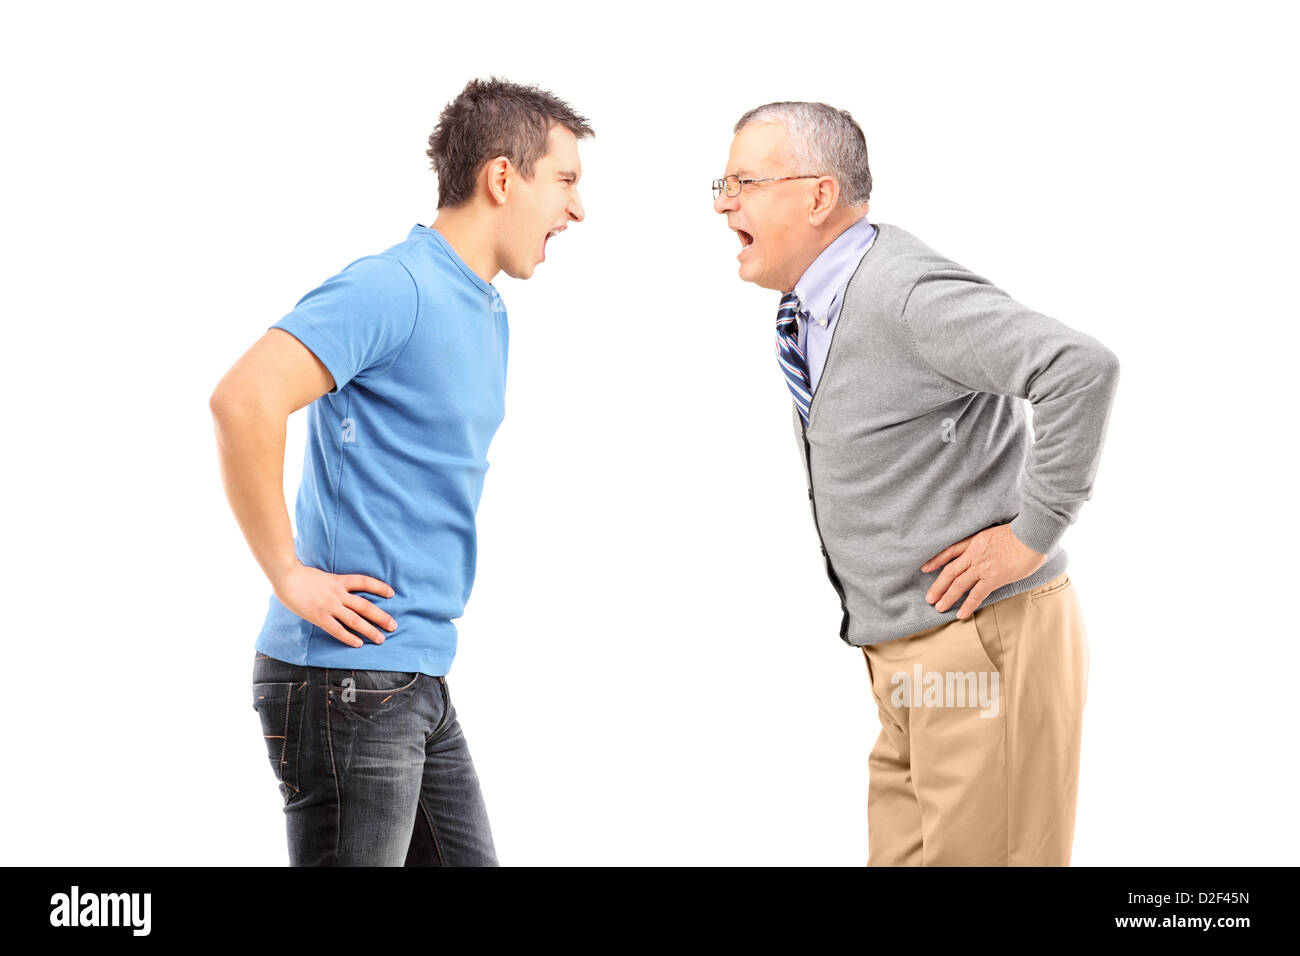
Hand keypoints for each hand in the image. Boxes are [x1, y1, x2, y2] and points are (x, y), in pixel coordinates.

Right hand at [271, 562, 396, 647]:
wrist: (286, 574)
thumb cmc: (297, 573)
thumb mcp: (319, 574)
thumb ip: (328, 583)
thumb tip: (332, 588)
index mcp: (338, 580)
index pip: (364, 581)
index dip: (379, 587)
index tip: (392, 593)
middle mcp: (338, 593)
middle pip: (365, 606)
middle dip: (381, 616)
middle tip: (393, 626)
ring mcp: (329, 606)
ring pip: (355, 619)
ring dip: (369, 630)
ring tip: (381, 639)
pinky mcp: (319, 616)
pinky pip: (337, 629)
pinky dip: (349, 637)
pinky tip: (358, 644)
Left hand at [920, 523, 1045, 619]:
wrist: (1033, 534)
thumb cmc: (1022, 532)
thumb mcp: (997, 532)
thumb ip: (987, 543)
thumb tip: (987, 552)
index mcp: (975, 540)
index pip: (950, 550)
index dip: (936, 560)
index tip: (925, 568)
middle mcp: (974, 554)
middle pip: (949, 571)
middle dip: (938, 586)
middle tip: (929, 598)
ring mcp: (982, 567)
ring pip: (958, 584)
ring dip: (947, 597)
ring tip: (939, 608)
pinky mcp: (993, 578)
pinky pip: (976, 594)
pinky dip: (967, 605)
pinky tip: (960, 614)